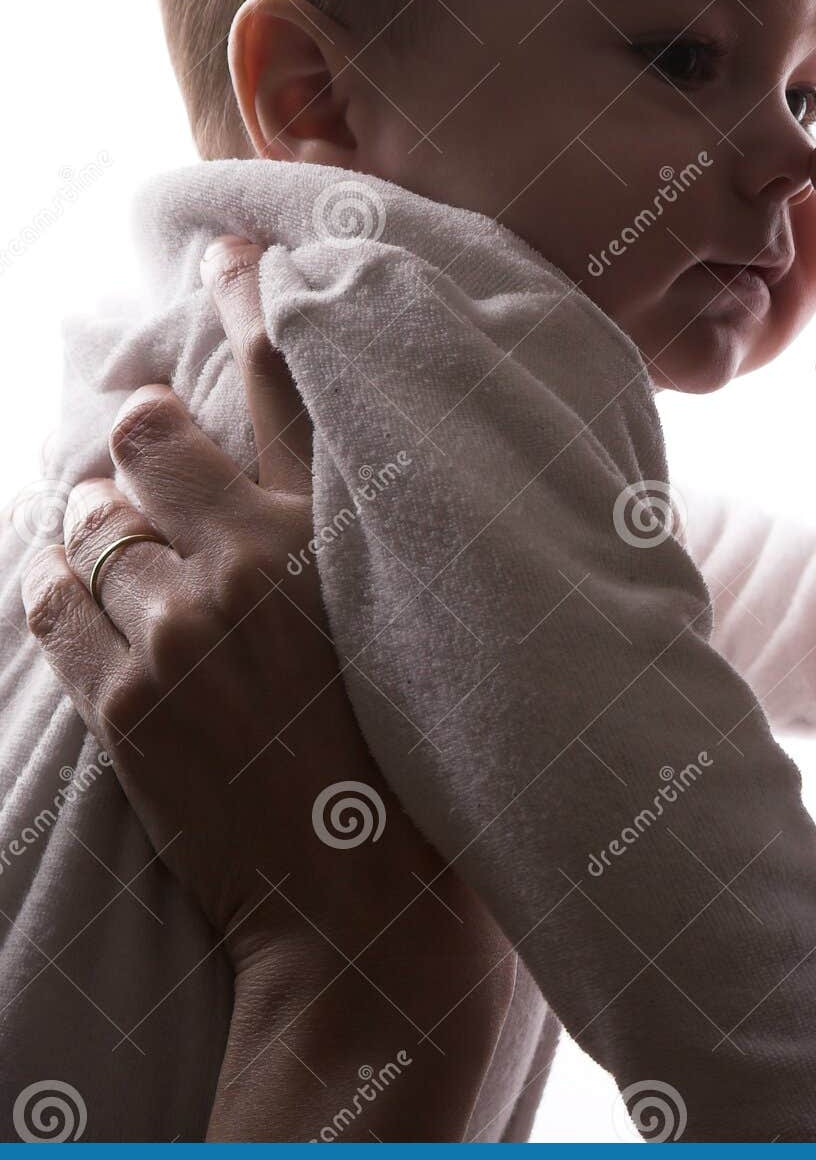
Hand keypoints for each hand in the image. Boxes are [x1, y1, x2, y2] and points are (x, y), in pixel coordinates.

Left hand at [21, 237, 506, 984]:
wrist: (367, 911)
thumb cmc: (424, 769)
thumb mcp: (418, 626)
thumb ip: (371, 542)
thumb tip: (325, 482)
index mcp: (339, 539)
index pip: (287, 380)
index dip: (253, 297)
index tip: (235, 247)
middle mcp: (251, 565)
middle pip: (152, 432)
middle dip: (143, 420)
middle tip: (150, 432)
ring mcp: (175, 634)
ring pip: (88, 516)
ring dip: (100, 516)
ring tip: (126, 539)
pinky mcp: (122, 703)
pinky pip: (48, 600)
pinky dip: (57, 580)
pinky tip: (85, 588)